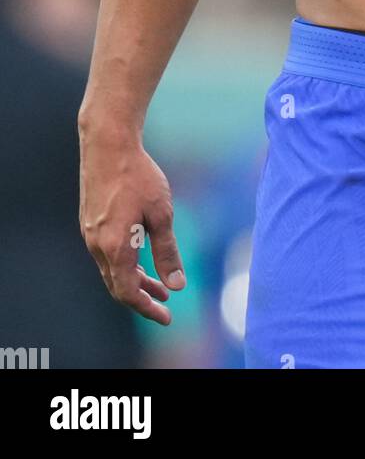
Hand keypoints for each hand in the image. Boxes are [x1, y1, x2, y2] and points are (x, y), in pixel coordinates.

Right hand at [79, 128, 185, 324]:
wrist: (108, 145)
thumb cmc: (138, 176)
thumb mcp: (161, 214)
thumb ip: (167, 251)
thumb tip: (177, 284)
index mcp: (115, 247)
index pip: (128, 293)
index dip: (147, 308)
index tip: (166, 317)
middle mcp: (97, 245)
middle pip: (118, 286)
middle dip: (142, 299)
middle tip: (164, 306)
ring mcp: (91, 234)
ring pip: (111, 270)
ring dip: (134, 280)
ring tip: (159, 285)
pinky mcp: (90, 222)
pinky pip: (106, 254)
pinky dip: (124, 264)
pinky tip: (141, 257)